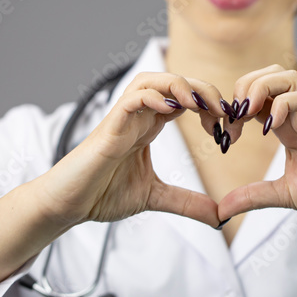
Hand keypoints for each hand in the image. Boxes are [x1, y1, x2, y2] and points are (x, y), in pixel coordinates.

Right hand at [36, 72, 231, 229]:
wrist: (68, 205)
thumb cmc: (101, 194)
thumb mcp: (155, 197)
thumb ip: (187, 203)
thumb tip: (220, 216)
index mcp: (149, 126)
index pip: (185, 97)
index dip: (209, 104)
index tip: (227, 126)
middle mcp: (138, 116)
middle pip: (174, 82)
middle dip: (203, 90)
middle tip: (223, 112)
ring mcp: (123, 119)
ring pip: (151, 80)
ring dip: (179, 85)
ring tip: (198, 104)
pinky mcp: (109, 128)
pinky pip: (130, 99)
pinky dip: (151, 97)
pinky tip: (168, 109)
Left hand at [216, 64, 296, 230]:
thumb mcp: (284, 195)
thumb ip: (253, 196)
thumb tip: (221, 209)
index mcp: (288, 128)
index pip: (257, 94)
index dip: (235, 107)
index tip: (227, 135)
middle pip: (268, 73)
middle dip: (244, 88)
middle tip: (235, 119)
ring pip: (284, 75)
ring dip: (259, 87)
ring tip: (248, 113)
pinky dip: (280, 103)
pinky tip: (272, 127)